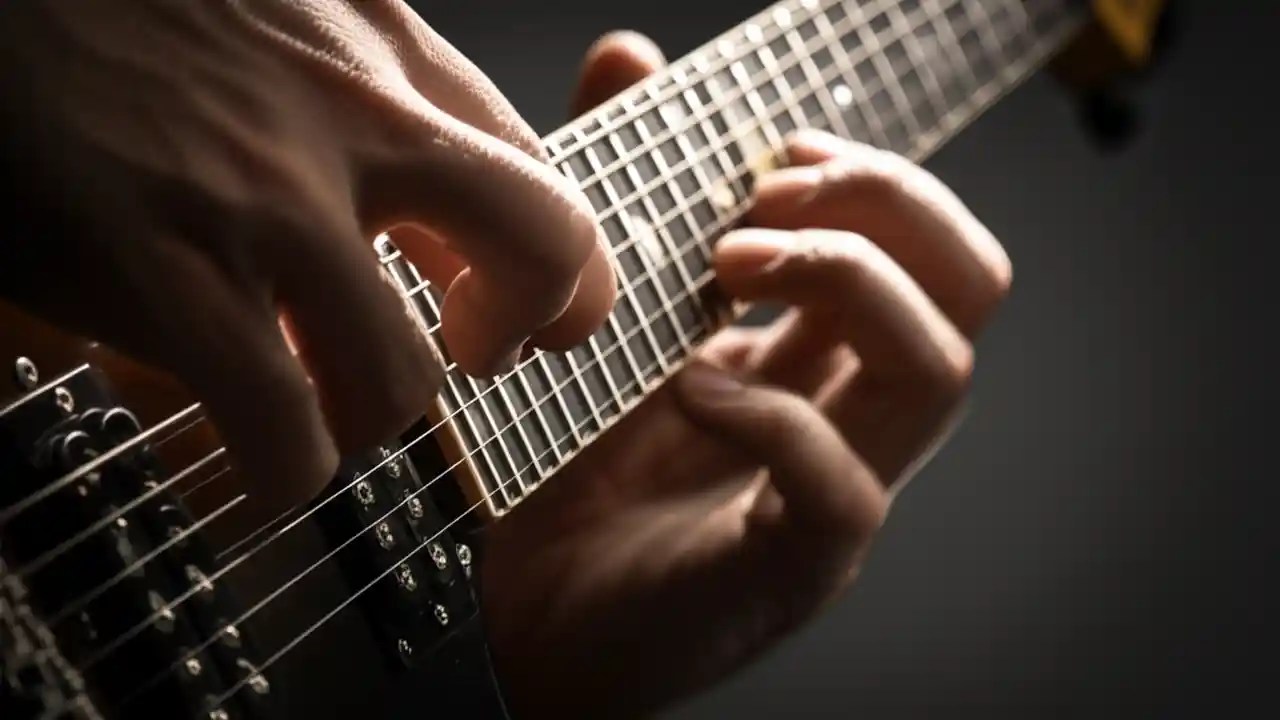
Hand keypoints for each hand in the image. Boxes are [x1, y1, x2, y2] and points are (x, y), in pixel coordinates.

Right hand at [0, 0, 614, 511]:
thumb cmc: (118, 10)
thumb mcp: (283, 16)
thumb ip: (362, 92)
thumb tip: (410, 193)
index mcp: (382, 51)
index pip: (542, 174)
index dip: (559, 268)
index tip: (533, 307)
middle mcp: (352, 118)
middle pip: (538, 249)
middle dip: (517, 330)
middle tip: (471, 353)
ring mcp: (269, 201)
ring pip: (403, 378)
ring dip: (367, 417)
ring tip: (316, 404)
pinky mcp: (171, 271)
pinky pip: (282, 427)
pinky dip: (285, 469)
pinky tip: (264, 459)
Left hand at [480, 32, 1011, 717]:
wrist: (513, 617)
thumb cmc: (560, 471)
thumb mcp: (592, 314)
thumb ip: (615, 189)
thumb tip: (631, 57)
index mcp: (813, 356)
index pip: (926, 248)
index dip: (875, 178)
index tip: (778, 150)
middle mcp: (848, 416)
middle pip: (969, 290)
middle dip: (887, 207)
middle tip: (768, 195)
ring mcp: (835, 494)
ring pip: (937, 372)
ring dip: (845, 283)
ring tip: (732, 262)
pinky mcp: (792, 568)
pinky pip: (841, 486)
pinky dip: (770, 415)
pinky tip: (687, 388)